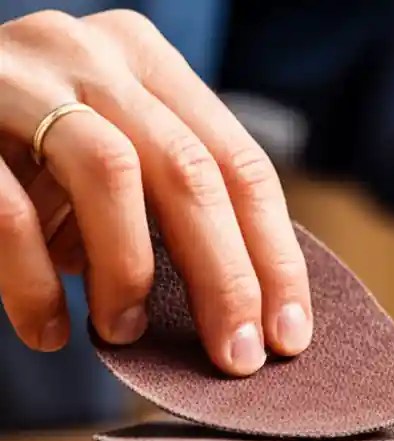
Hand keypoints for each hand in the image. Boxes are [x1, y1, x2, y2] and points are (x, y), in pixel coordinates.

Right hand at [0, 10, 310, 374]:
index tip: (288, 335)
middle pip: (192, 171)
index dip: (274, 258)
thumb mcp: (106, 162)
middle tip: (236, 357)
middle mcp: (92, 54)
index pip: (241, 165)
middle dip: (226, 278)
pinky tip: (49, 333)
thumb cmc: (19, 155)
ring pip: (111, 174)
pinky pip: (9, 211)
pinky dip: (37, 286)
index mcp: (148, 62)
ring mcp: (19, 75)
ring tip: (126, 334)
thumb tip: (243, 309)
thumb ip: (165, 208)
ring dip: (131, 271)